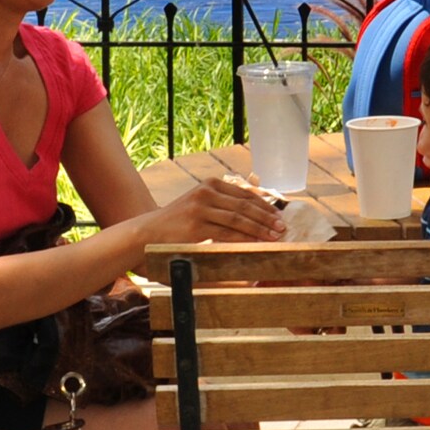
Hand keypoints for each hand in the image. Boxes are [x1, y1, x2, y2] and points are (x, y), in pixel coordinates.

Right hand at [146, 175, 285, 246]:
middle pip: (245, 206)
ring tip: (274, 237)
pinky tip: (256, 244)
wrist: (147, 233)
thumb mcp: (200, 205)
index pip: (245, 194)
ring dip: (259, 229)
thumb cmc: (178, 222)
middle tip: (282, 227)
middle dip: (266, 217)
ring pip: (238, 219)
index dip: (265, 205)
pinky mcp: (196, 226)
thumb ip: (223, 205)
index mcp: (209, 185)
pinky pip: (227, 233)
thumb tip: (254, 212)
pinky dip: (244, 239)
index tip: (279, 215)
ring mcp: (200, 209)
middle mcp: (206, 193)